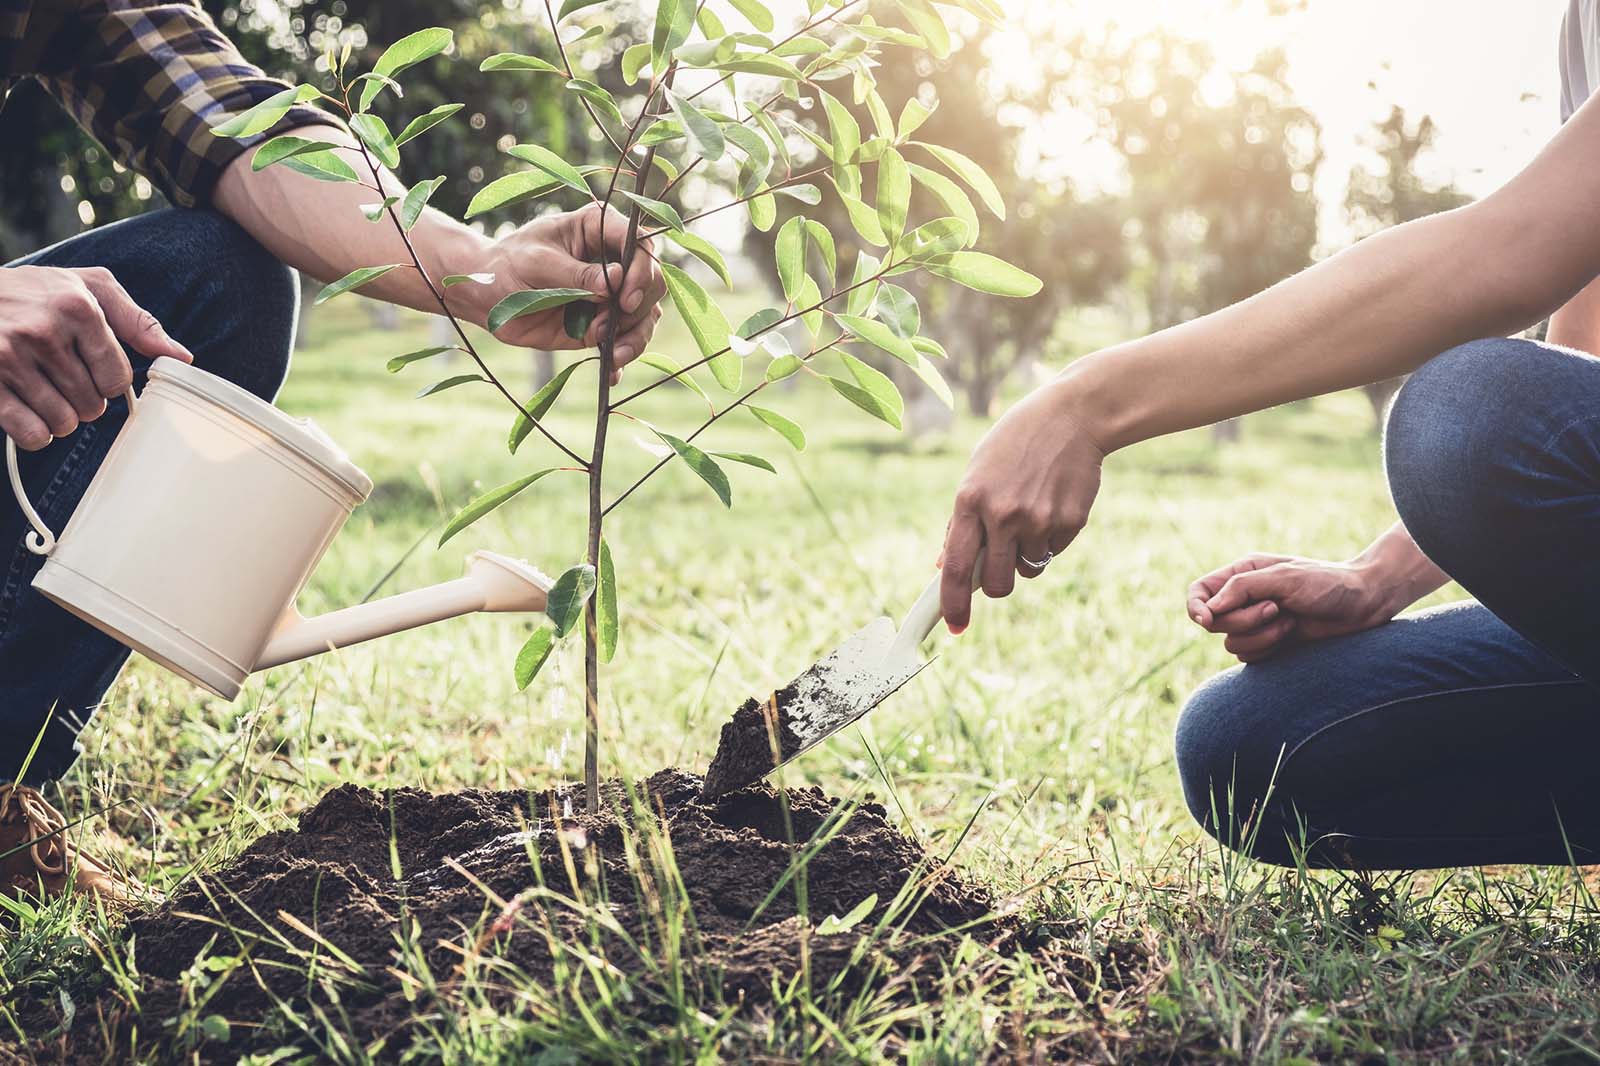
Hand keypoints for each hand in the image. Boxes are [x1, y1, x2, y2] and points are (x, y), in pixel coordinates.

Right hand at [0, 265, 191, 449]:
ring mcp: (9, 358)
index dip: (109, 381)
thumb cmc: (37, 291)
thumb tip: (181, 357)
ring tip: (46, 391)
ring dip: (61, 417)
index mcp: (77, 308)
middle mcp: (43, 332)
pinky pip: (32, 434)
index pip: (117, 378)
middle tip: (65, 378)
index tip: (94, 369)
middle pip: (92, 405)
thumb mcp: (90, 288)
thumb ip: (138, 322)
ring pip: (64, 423)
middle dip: (85, 400)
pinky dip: (36, 433)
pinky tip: (28, 409)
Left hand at [477, 203, 664, 381]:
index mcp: (599, 229)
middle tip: (612, 324)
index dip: (641, 271)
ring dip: (635, 337)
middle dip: (638, 307)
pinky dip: (622, 357)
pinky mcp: (602, 323)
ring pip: (645, 314)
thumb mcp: (537, 263)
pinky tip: (612, 371)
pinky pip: (625, 340)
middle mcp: (613, 260)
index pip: (639, 244)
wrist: (487, 297)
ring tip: (615, 355)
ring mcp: (610, 295)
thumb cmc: (508, 264)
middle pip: (652, 282)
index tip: (625, 298)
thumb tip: (614, 281)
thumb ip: (576, 274)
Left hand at [939, 379, 1105, 631]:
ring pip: (1028, 569)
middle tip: (1001, 564)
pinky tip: (1052, 503)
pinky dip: (1051, 539)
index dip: (953, 604)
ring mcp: (1038, 520)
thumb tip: (944, 564)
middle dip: (997, 585)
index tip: (955, 627)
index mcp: (970, 500)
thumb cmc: (1016, 444)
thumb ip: (961, 520)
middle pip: (997, 584)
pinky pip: (1053, 551)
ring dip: (1026, 555)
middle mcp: (1003, 514)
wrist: (1072, 416)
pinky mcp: (1069, 522)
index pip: (956, 567)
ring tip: (1031, 513)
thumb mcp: (978, 473)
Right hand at [1186, 554, 1396, 662]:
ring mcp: (1255, 623)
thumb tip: (1209, 609)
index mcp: (1242, 574)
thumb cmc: (1327, 583)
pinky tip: (1292, 635)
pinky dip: (1268, 649)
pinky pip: (1248, 657)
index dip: (1195, 608)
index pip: (1199, 592)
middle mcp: (1243, 599)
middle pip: (1214, 622)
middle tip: (1275, 610)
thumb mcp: (1284, 577)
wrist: (1363, 604)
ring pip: (1231, 643)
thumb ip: (1242, 588)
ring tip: (1290, 622)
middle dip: (1244, 621)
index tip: (1207, 620)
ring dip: (1261, 637)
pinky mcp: (1268, 644)